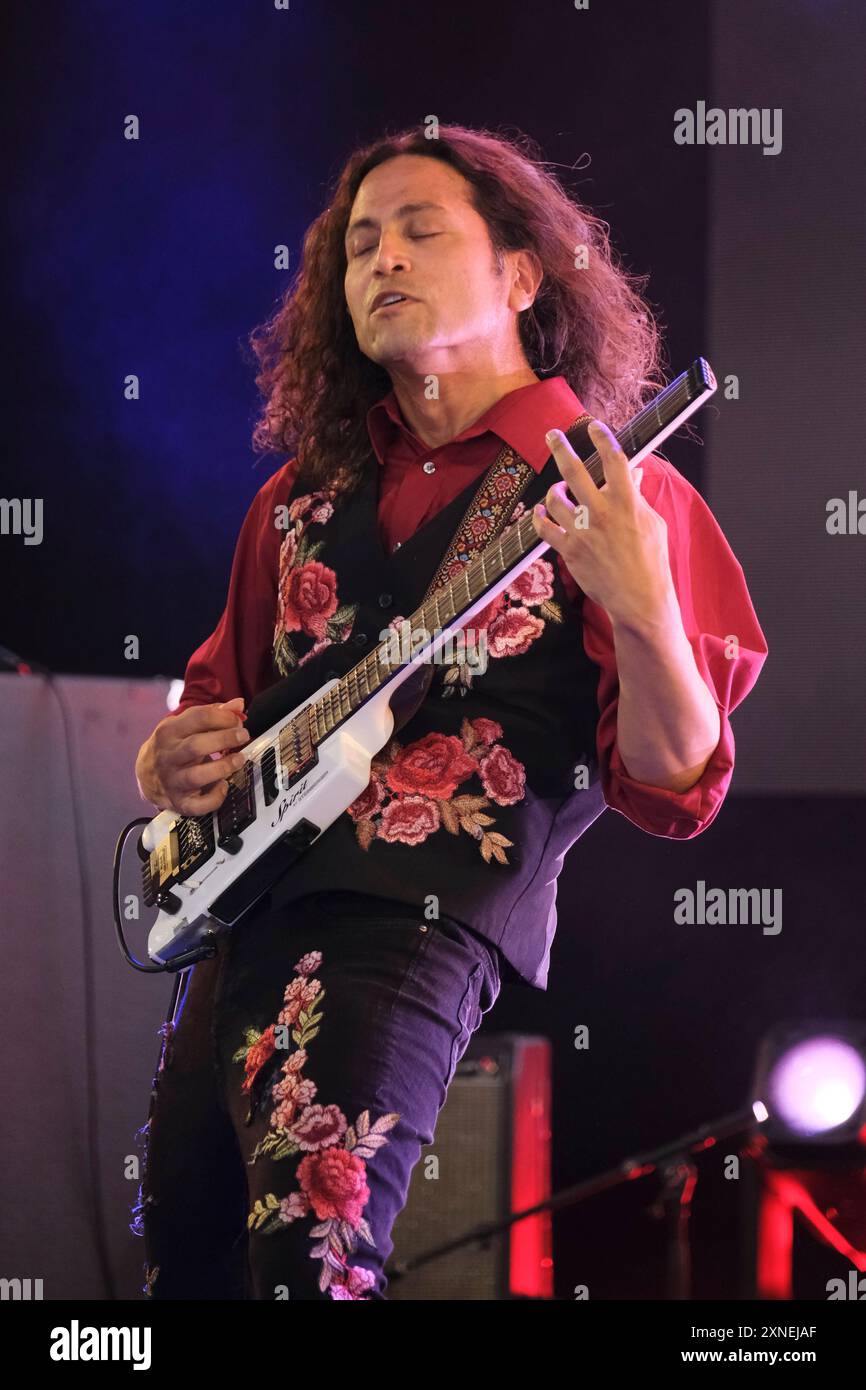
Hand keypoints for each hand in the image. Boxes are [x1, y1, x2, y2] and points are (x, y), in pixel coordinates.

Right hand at [135, 697, 249, 815]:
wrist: (147, 774)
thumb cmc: (173, 745)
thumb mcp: (185, 724)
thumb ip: (212, 713)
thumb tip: (238, 704)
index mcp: (168, 732)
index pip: (197, 718)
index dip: (223, 717)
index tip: (237, 720)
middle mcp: (167, 756)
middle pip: (196, 746)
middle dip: (225, 739)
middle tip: (242, 736)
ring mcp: (172, 781)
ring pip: (197, 776)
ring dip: (223, 767)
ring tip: (239, 759)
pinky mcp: (179, 802)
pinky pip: (198, 806)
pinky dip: (215, 798)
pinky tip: (224, 786)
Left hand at [531, 419, 676, 629]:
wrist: (640, 599)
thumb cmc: (651, 561)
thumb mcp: (653, 524)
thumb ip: (638, 497)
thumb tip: (634, 473)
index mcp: (627, 503)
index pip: (613, 459)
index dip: (602, 438)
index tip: (594, 426)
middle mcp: (601, 513)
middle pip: (574, 471)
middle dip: (560, 447)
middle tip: (552, 434)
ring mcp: (583, 532)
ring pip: (555, 499)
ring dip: (554, 490)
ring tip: (557, 490)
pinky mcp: (570, 551)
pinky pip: (544, 528)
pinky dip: (539, 517)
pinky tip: (540, 512)